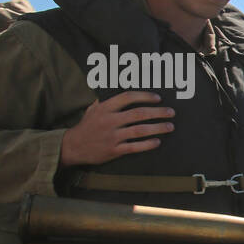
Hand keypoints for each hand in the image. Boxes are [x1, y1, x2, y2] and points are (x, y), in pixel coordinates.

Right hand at [60, 91, 174, 166]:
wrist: (72, 147)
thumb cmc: (86, 127)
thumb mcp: (93, 110)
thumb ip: (107, 101)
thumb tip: (122, 93)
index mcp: (105, 108)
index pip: (128, 97)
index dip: (144, 96)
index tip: (158, 98)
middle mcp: (109, 121)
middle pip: (138, 114)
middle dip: (158, 112)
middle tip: (171, 112)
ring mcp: (112, 136)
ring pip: (140, 130)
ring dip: (157, 128)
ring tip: (169, 126)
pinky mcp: (114, 150)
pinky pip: (134, 147)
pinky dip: (147, 144)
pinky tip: (157, 141)